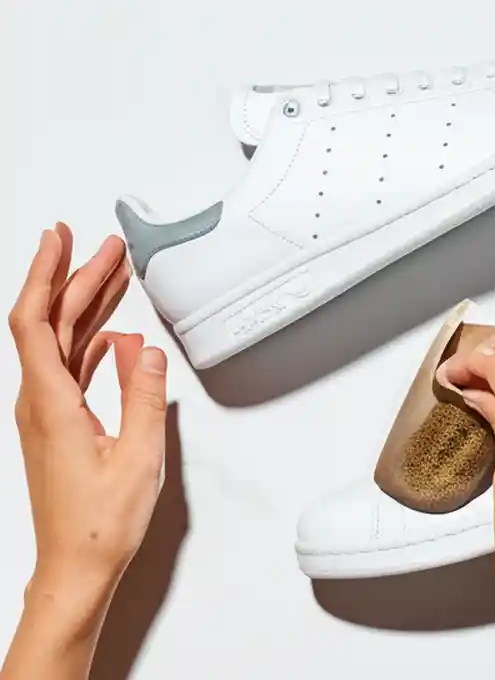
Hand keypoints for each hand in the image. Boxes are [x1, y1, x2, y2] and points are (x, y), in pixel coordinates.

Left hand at [8, 225, 167, 609]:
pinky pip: (69, 369)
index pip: (36, 321)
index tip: (59, 239)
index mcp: (50, 403)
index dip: (45, 274)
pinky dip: (90, 342)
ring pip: (61, 344)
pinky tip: (112, 336)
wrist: (76, 566)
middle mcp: (39, 402)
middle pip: (50, 324)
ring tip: (111, 277)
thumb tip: (146, 349)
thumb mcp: (138, 456)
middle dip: (76, 280)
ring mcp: (46, 414)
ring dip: (84, 307)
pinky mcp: (58, 425)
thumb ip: (144, 396)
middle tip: (104, 247)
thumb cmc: (101, 523)